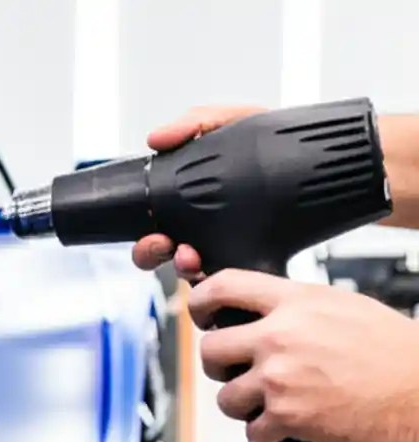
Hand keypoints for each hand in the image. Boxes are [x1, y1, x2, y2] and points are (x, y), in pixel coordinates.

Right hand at [131, 105, 267, 277]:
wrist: (331, 159)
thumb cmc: (281, 144)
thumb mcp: (237, 122)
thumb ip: (196, 122)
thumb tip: (156, 138)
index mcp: (193, 205)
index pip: (156, 230)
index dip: (148, 241)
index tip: (155, 235)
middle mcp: (208, 232)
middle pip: (165, 259)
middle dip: (155, 257)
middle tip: (166, 246)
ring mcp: (232, 250)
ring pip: (195, 276)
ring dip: (187, 271)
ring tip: (196, 258)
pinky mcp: (260, 262)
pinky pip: (236, 282)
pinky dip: (227, 282)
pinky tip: (232, 270)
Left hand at [191, 270, 418, 441]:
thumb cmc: (400, 357)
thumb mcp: (347, 309)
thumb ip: (298, 309)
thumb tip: (262, 314)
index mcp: (298, 301)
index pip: (224, 286)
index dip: (201, 301)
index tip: (201, 313)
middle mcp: (282, 335)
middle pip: (211, 347)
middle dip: (220, 364)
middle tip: (239, 370)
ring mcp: (281, 376)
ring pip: (226, 394)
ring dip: (243, 404)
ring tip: (272, 403)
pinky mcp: (287, 416)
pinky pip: (252, 430)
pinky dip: (268, 434)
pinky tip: (291, 426)